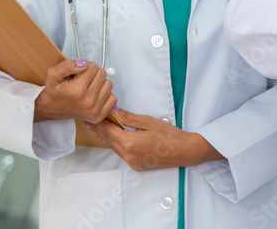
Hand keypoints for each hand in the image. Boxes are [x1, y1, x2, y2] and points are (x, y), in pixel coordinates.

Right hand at [34, 59, 115, 123]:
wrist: (51, 109)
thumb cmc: (54, 92)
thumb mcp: (53, 74)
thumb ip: (67, 65)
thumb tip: (84, 64)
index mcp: (78, 90)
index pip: (93, 66)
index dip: (85, 68)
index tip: (78, 75)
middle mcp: (88, 101)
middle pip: (102, 74)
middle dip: (93, 74)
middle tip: (82, 81)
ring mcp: (95, 110)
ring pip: (109, 84)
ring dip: (100, 84)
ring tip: (88, 88)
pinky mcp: (99, 116)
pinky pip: (113, 98)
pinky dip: (105, 95)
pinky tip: (94, 96)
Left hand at [90, 109, 222, 170]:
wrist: (184, 151)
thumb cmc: (169, 135)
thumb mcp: (148, 121)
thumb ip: (129, 117)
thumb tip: (114, 111)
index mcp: (130, 143)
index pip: (109, 131)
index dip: (100, 122)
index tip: (94, 115)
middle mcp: (129, 156)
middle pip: (109, 141)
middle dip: (100, 129)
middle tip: (92, 120)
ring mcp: (132, 162)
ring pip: (114, 148)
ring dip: (107, 137)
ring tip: (100, 128)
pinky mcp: (137, 165)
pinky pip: (122, 153)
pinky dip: (117, 144)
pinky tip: (116, 138)